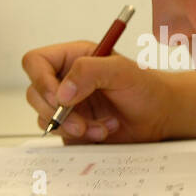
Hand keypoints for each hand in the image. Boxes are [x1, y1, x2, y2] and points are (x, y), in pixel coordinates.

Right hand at [22, 41, 174, 143]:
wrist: (160, 116)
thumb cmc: (146, 87)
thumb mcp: (121, 71)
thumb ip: (89, 72)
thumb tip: (61, 92)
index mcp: (72, 58)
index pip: (35, 62)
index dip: (40, 80)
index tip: (58, 98)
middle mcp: (65, 80)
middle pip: (34, 94)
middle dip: (55, 113)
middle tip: (80, 123)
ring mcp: (67, 106)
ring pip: (45, 118)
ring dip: (72, 127)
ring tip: (101, 127)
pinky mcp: (72, 127)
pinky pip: (61, 135)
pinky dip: (81, 137)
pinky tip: (103, 131)